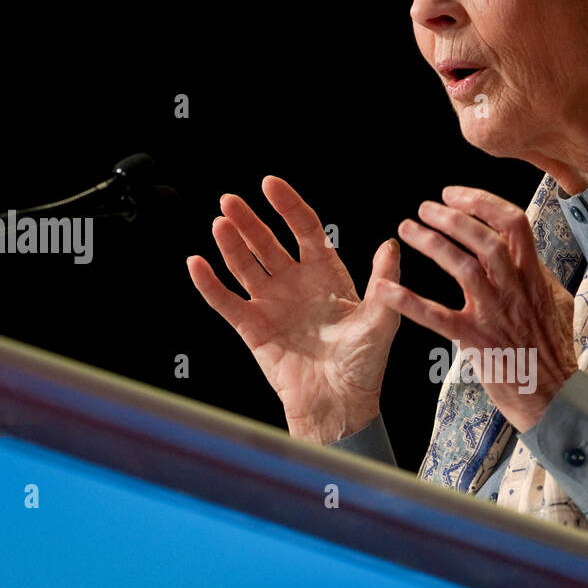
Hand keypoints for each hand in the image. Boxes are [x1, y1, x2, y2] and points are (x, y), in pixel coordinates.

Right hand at [186, 176, 400, 442]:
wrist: (338, 403)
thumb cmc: (363, 364)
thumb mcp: (381, 318)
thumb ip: (384, 280)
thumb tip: (391, 243)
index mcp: (327, 275)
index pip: (305, 229)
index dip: (288, 206)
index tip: (270, 184)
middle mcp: (296, 284)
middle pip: (267, 242)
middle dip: (249, 220)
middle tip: (231, 199)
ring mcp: (271, 304)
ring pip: (245, 265)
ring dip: (230, 244)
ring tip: (219, 223)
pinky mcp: (252, 328)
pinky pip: (226, 301)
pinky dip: (209, 283)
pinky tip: (197, 263)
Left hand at [371, 186, 578, 431]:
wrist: (554, 396)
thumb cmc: (554, 352)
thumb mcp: (557, 303)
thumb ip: (539, 274)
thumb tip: (528, 253)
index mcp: (534, 276)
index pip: (512, 223)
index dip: (481, 201)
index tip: (454, 194)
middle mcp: (515, 289)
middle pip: (484, 238)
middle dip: (452, 217)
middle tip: (425, 207)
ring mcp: (495, 315)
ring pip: (462, 267)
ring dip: (431, 243)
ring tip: (406, 229)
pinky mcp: (476, 341)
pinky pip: (437, 317)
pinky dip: (408, 301)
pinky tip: (384, 289)